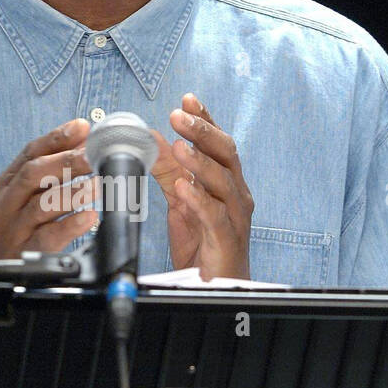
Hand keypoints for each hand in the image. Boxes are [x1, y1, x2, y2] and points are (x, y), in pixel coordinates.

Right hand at [0, 118, 99, 259]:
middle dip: (66, 162)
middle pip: (33, 174)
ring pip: (41, 205)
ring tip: (97, 185)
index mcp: (8, 184)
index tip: (81, 128)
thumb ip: (51, 169)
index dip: (56, 139)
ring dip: (72, 192)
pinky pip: (48, 237)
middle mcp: (8, 202)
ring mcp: (14, 228)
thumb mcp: (26, 196)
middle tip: (94, 155)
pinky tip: (89, 217)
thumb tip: (83, 140)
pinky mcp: (25, 251)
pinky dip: (70, 226)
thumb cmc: (18, 229)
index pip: (30, 153)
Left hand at [150, 92, 253, 280]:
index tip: (188, 99)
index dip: (205, 120)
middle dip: (202, 132)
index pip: (218, 144)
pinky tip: (183, 187)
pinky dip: (199, 200)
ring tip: (179, 145)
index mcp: (226, 182)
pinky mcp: (226, 240)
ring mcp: (235, 217)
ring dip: (200, 161)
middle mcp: (235, 195)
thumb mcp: (180, 203)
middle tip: (178, 115)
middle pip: (226, 154)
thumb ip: (169, 172)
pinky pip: (215, 216)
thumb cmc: (204, 246)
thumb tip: (151, 140)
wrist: (215, 288)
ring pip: (223, 181)